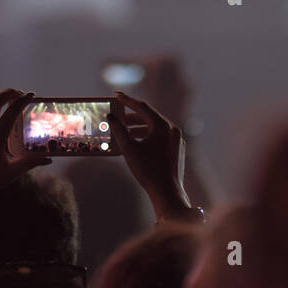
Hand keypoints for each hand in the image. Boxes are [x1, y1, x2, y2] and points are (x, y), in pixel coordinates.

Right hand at [107, 91, 194, 220]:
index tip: (116, 94)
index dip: (127, 100)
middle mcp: (172, 129)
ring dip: (138, 129)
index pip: (142, 107)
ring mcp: (176, 139)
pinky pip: (160, 138)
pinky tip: (135, 144)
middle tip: (117, 117)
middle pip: (149, 117)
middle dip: (131, 117)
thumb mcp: (129, 148)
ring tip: (123, 133)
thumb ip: (119, 129)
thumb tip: (111, 117)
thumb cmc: (148, 170)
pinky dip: (147, 137)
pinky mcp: (176, 149)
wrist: (167, 193)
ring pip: (154, 128)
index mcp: (162, 125)